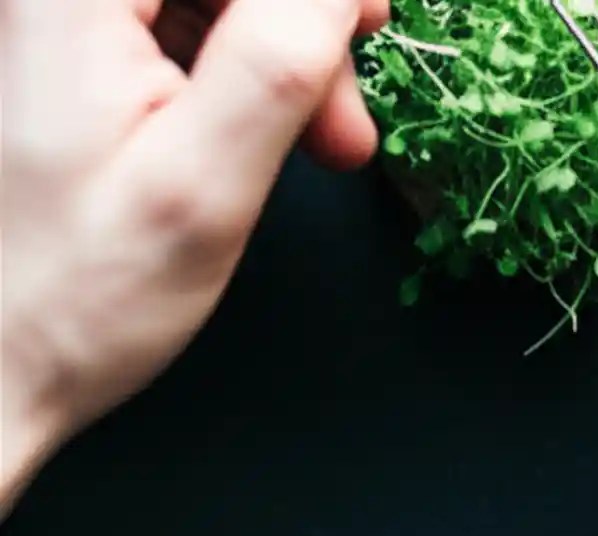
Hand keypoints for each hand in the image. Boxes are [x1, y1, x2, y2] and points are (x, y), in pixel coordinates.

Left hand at [1, 0, 387, 515]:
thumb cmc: (82, 292)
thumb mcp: (203, 180)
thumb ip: (280, 59)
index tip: (366, 29)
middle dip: (302, 25)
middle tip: (343, 120)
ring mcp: (76, 23)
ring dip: (287, 53)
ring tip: (322, 141)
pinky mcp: (90, 51)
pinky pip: (197, 25)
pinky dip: (252, 71)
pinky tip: (274, 132)